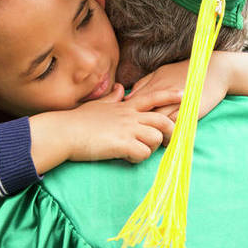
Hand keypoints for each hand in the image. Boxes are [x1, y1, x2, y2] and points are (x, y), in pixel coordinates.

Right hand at [59, 84, 179, 163]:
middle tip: (165, 143)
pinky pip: (143, 154)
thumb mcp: (98, 104)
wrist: (63, 132)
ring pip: (155, 138)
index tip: (184, 95)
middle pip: (163, 120)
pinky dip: (139, 159)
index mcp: (125, 106)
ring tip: (138, 151)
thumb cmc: (78, 120)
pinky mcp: (121, 144)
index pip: (153, 97)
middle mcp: (130, 116)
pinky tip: (128, 158)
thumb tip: (120, 88)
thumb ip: (113, 98)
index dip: (170, 96)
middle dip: (170, 133)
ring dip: (151, 148)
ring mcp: (126, 130)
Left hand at [123, 52, 237, 139]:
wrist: (214, 70)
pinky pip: (174, 126)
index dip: (127, 117)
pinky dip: (169, 135)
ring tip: (148, 144)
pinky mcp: (189, 111)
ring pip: (157, 123)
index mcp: (154, 85)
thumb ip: (144, 83)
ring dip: (152, 134)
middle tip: (132, 139)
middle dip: (136, 128)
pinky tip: (166, 142)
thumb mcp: (161, 72)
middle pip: (143, 115)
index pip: (133, 104)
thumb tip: (128, 96)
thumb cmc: (186, 71)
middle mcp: (162, 95)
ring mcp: (175, 103)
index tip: (125, 126)